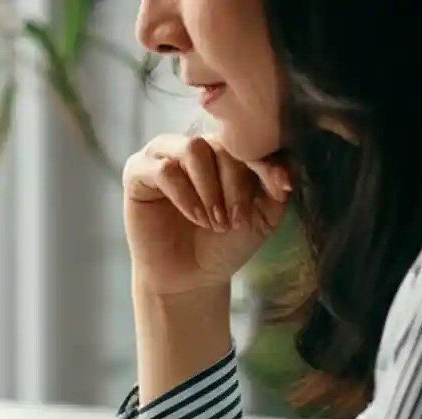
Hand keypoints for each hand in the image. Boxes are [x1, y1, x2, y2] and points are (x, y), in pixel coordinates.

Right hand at [123, 134, 290, 297]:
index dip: (263, 161)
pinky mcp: (137, 172)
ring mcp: (163, 154)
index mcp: (224, 147)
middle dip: (234, 184)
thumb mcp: (262, 216)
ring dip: (209, 188)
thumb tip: (284, 170)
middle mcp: (194, 145)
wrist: (190, 277)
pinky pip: (164, 169)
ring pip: (193, 148)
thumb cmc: (225, 243)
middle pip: (221, 143)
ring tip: (214, 221)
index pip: (246, 138)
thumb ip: (274, 188)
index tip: (280, 188)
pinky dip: (184, 195)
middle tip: (235, 220)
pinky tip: (195, 217)